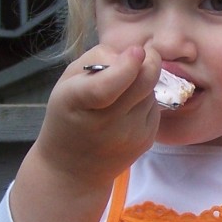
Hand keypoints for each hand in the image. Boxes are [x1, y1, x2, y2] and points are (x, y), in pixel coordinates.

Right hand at [39, 44, 160, 186]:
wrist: (73, 169)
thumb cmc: (67, 116)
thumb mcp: (67, 82)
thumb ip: (97, 59)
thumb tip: (134, 54)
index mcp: (79, 103)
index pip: (108, 86)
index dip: (126, 66)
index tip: (136, 51)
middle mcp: (107, 123)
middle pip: (144, 83)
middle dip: (150, 61)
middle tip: (143, 55)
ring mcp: (130, 135)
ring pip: (151, 92)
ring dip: (143, 83)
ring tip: (123, 91)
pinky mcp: (146, 141)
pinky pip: (154, 108)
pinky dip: (145, 101)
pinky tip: (128, 108)